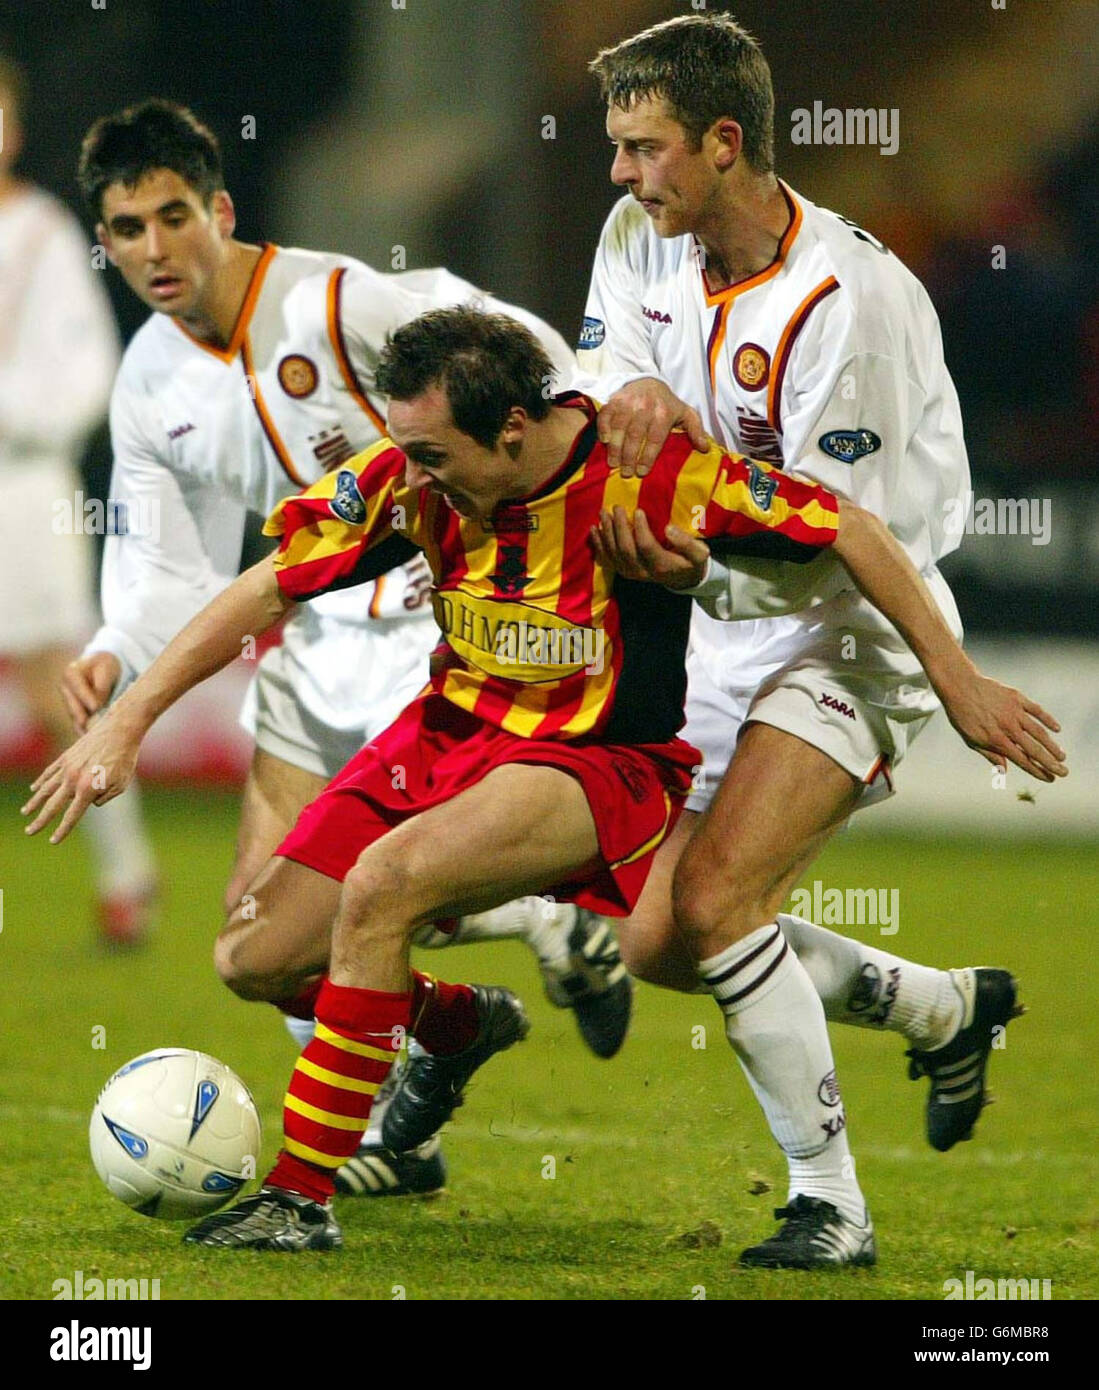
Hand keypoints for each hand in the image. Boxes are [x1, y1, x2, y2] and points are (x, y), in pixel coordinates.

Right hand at [21, 707, 143, 842]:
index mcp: (88, 789)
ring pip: (46, 789)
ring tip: (26, 812)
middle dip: (40, 821)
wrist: (120, 730)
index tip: (53, 841)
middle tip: (29, 831)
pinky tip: (34, 789)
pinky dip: (41, 782)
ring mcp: (67, 767)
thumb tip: (89, 803)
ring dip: (34, 802)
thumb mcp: (121, 785)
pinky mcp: (66, 756)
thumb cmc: (124, 759)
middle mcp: (73, 779)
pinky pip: (49, 772)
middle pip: (52, 806)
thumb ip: (104, 798)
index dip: (61, 830)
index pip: (71, 816)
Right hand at [61, 652, 120, 732]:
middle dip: (83, 717)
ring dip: (85, 727)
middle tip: (92, 728)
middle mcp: (65, 689)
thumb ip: (101, 686)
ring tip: (95, 737)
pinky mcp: (75, 713)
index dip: (86, 697)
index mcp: (71, 673)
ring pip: (76, 717)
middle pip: (74, 705)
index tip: (95, 707)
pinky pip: (79, 724)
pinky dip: (86, 732)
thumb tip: (96, 707)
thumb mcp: (106, 669)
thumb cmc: (105, 665)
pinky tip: (92, 742)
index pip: (78, 687)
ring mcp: (69, 702)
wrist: (102, 668)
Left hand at [590, 506, 710, 589]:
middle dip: (619, 527)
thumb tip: (669, 528)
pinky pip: (607, 559)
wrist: (681, 579)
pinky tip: (594, 530)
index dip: (640, 529)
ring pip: (613, 553)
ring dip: (606, 532)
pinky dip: (599, 544)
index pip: (646, 546)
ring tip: (603, 514)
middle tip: (617, 507)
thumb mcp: (699, 553)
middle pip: (625, 549)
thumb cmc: (690, 561)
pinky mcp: (623, 571)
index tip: (638, 510)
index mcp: (661, 565)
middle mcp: (643, 572)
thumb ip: (687, 542)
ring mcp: (631, 573)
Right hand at [597, 378, 708, 476]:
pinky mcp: (615, 399)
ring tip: (613, 464)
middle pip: (635, 435)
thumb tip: (704, 448)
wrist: (649, 381)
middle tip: (626, 473)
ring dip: (615, 447)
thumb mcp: (686, 414)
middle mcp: (646, 407)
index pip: (655, 438)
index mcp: (664, 413)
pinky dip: (603, 427)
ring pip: (620, 427)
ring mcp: (629, 402)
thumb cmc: (668, 404)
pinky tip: (604, 442)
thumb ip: (696, 430)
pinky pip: (606, 414)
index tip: (642, 471)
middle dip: (630, 456)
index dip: (648, 456)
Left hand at [939, 668, 1066, 782]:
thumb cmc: (963, 716)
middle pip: (1034, 749)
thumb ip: (990, 754)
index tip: (1051, 779)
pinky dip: (1048, 720)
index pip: (1022, 760)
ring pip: (1039, 731)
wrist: (960, 686)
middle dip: (1051, 763)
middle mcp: (1008, 727)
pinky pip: (1037, 710)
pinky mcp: (1017, 698)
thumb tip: (1004, 771)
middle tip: (1064, 772)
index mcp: (996, 740)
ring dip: (1052, 745)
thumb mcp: (971, 739)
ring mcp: (1014, 712)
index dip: (1038, 771)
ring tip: (1062, 756)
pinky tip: (1057, 729)